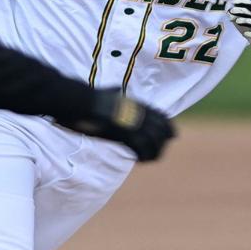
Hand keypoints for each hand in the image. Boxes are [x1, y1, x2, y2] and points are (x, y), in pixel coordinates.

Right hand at [57, 89, 175, 162]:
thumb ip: (113, 92)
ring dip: (154, 151)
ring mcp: (131, 123)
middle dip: (162, 142)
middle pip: (161, 129)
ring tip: (150, 158)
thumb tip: (115, 90)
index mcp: (135, 103)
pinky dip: (143, 155)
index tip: (172, 135)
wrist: (78, 101)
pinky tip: (141, 159)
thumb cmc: (87, 98)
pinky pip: (141, 148)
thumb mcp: (105, 92)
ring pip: (154, 141)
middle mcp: (137, 113)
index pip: (160, 115)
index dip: (168, 127)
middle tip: (158, 152)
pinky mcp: (123, 134)